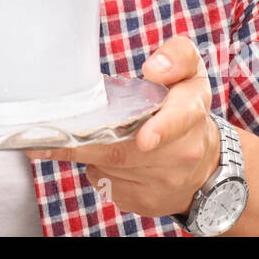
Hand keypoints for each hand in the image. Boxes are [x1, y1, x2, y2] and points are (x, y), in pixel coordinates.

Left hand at [23, 36, 218, 217]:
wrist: (203, 167)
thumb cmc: (185, 109)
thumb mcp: (190, 73)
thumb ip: (176, 56)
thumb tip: (154, 68)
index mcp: (191, 112)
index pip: (180, 118)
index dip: (162, 128)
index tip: (145, 138)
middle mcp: (182, 153)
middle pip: (125, 151)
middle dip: (87, 142)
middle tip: (56, 132)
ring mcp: (164, 183)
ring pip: (109, 167)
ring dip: (89, 151)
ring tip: (86, 135)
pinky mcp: (145, 202)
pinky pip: (106, 183)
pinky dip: (96, 168)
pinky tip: (103, 157)